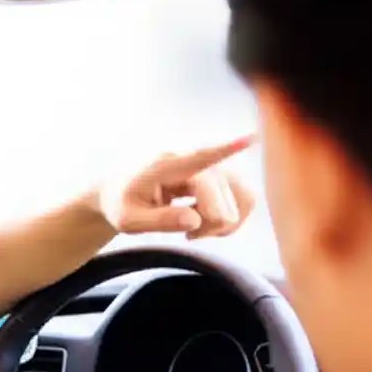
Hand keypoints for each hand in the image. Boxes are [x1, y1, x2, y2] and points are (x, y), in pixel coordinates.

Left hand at [97, 135, 256, 238]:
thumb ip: (160, 220)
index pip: (200, 157)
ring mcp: (212, 165)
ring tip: (197, 228)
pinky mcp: (223, 173)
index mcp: (166, 165)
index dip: (226, 149)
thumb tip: (194, 220)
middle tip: (186, 234)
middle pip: (222, 200)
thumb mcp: (129, 220)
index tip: (250, 137)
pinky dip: (232, 217)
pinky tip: (208, 221)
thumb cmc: (122, 204)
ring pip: (242, 199)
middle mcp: (194, 158)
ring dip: (224, 223)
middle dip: (210, 226)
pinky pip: (246, 198)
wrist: (121, 192)